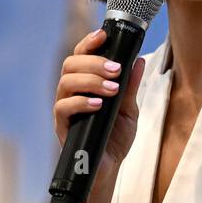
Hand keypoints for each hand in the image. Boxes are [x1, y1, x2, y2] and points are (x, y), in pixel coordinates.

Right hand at [53, 28, 145, 189]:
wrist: (109, 167)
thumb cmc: (115, 137)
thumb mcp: (129, 109)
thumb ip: (131, 86)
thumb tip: (138, 60)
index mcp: (86, 85)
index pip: (81, 56)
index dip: (89, 42)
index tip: (103, 35)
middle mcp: (71, 93)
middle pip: (70, 64)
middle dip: (93, 62)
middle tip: (116, 70)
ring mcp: (65, 109)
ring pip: (65, 83)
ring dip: (90, 81)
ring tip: (112, 89)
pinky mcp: (62, 127)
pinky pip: (62, 108)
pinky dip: (80, 102)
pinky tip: (98, 104)